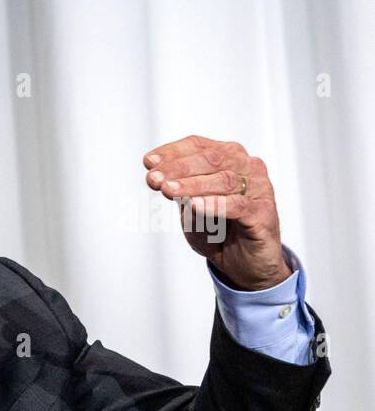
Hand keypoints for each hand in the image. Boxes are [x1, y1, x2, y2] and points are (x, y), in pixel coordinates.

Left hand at [144, 135, 288, 290]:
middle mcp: (247, 168)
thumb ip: (180, 194)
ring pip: (224, 180)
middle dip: (178, 168)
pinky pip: (238, 205)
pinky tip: (194, 205)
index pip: (200, 146)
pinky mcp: (263, 213)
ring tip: (168, 190)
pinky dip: (214, 204)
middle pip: (212, 159)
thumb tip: (161, 179)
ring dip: (192, 185)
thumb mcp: (190, 210)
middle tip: (154, 179)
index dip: (173, 152)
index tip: (148, 162)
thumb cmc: (218, 232)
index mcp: (229, 159)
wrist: (244, 264)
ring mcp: (258, 189)